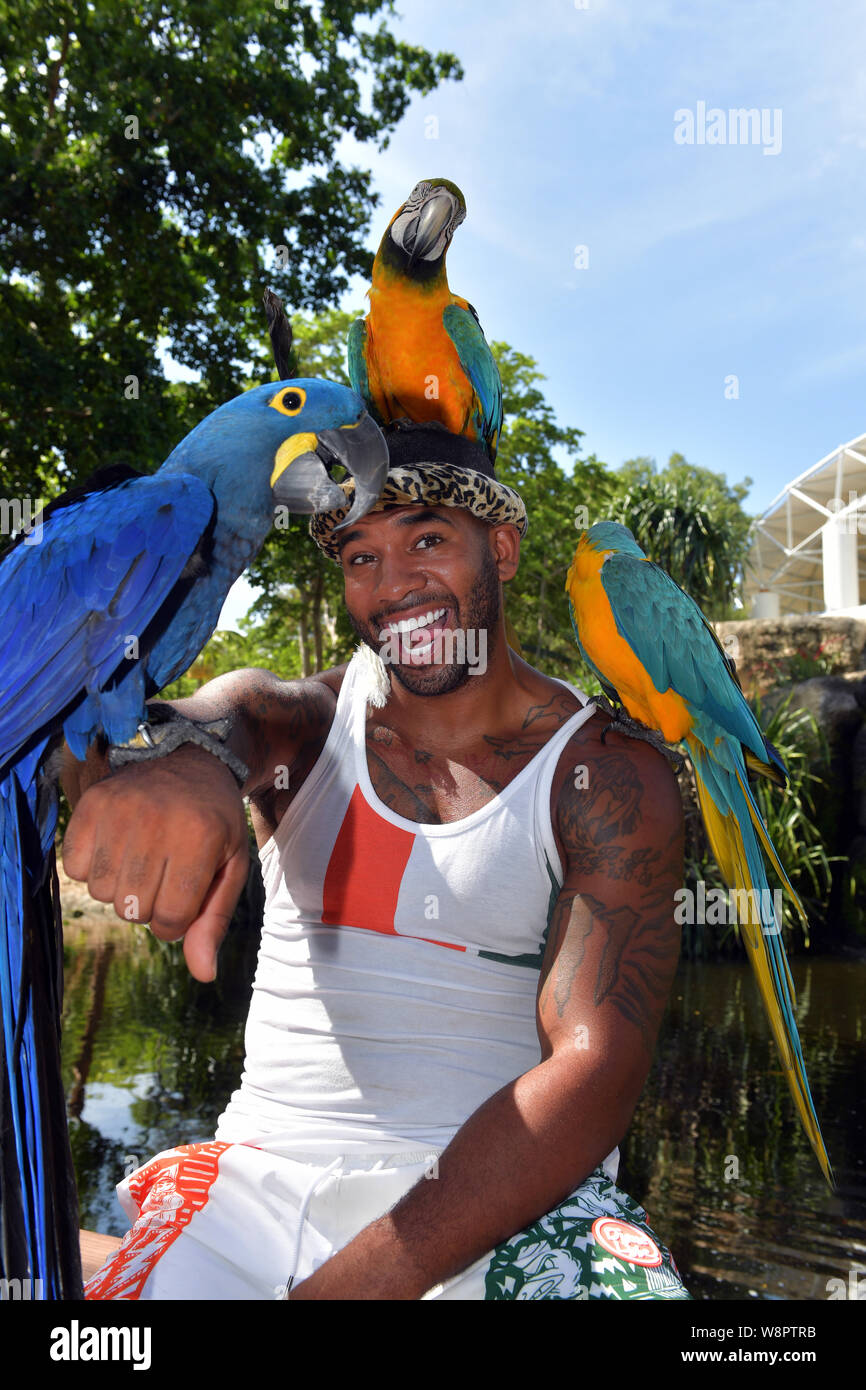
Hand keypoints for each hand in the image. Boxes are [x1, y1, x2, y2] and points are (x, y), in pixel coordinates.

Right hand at [62, 744, 249, 980]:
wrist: (190, 762)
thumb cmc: (215, 823)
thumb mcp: (230, 868)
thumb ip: (214, 922)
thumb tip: (203, 974)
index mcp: (200, 840)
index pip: (170, 921)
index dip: (176, 920)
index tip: (185, 894)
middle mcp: (158, 822)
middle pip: (133, 910)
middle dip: (149, 904)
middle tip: (163, 872)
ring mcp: (121, 809)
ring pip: (102, 894)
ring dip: (120, 888)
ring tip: (142, 858)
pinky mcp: (92, 802)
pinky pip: (74, 869)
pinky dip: (92, 868)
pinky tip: (117, 846)